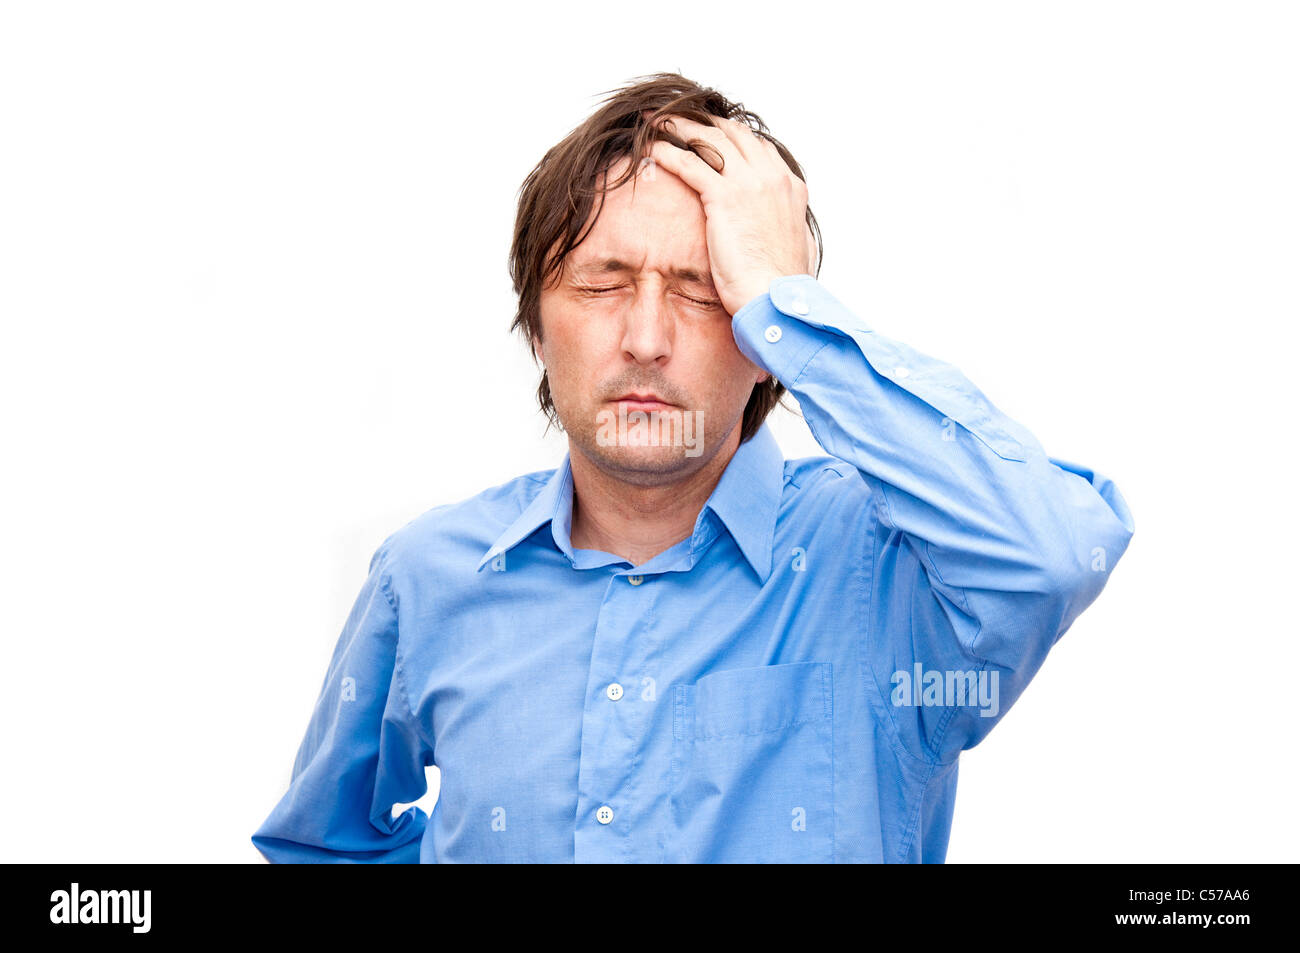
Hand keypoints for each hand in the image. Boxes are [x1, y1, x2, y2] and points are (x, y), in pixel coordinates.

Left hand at [648, 115, 816, 316]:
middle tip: (677, 118)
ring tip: (656, 122)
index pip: (757, 146)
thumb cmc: (779, 284)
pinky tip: (651, 150)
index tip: (708, 134)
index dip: (730, 136)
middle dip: (702, 121)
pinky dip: (667, 152)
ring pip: (708, 139)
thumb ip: (782, 227)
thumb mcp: (792, 245)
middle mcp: (772, 176)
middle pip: (732, 133)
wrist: (776, 298)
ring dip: (679, 127)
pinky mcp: (724, 197)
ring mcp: (750, 183)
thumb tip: (774, 231)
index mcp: (790, 186)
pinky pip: (689, 163)